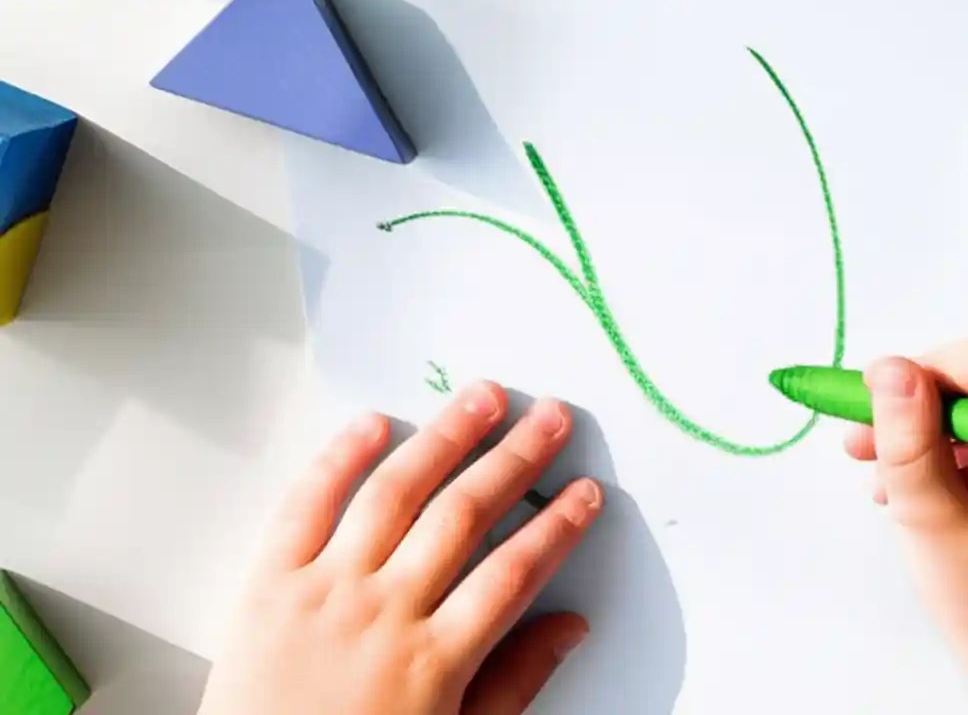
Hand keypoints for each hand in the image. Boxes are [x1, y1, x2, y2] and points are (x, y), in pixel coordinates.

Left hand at [198, 382, 603, 714]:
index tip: (585, 492)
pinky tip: (376, 423)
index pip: (514, 572)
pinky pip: (306, 504)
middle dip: (516, 460)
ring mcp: (323, 592)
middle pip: (464, 516)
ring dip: (446, 438)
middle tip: (551, 417)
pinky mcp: (267, 583)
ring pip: (395, 494)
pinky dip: (341, 458)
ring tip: (483, 397)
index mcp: (434, 660)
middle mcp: (383, 613)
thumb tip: (570, 626)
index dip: (558, 525)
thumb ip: (514, 683)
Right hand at [846, 332, 967, 714]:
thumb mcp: (935, 519)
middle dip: (916, 402)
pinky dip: (939, 444)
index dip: (928, 372)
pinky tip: (907, 483)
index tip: (876, 407)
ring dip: (920, 426)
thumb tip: (888, 370)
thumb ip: (911, 441)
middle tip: (863, 440)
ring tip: (878, 472)